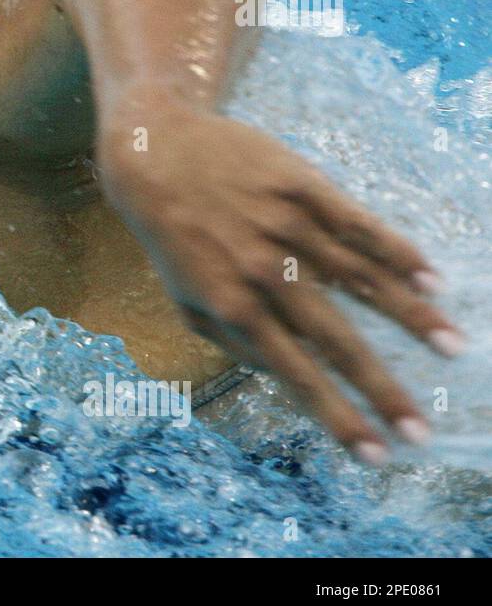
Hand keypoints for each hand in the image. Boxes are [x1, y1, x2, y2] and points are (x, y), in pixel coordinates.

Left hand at [95, 95, 463, 462]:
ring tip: (453, 347)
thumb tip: (283, 372)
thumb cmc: (170, 236)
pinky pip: (358, 224)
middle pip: (336, 339)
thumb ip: (231, 342)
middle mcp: (264, 271)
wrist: (154, 153)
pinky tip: (431, 278)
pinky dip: (397, 252)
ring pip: (361, 279)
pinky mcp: (301, 187)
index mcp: (233, 305)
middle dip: (382, 388)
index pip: (296, 374)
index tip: (375, 452)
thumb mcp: (183, 300)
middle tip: (420, 429)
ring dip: (411, 317)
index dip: (337, 416)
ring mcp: (286, 227)